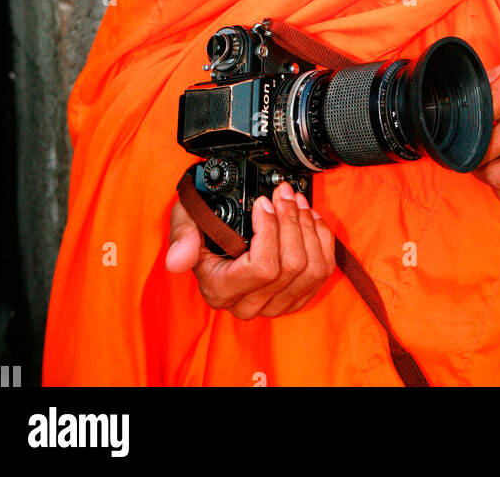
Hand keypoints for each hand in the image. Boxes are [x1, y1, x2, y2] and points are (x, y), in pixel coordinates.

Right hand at [165, 179, 335, 317]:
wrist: (217, 237)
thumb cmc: (202, 228)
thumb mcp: (184, 223)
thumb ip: (182, 238)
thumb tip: (178, 261)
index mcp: (220, 290)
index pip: (263, 269)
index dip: (270, 230)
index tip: (263, 202)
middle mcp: (248, 304)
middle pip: (291, 267)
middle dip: (292, 221)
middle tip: (284, 193)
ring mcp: (274, 305)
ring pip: (310, 270)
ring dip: (308, 229)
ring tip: (298, 202)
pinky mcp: (295, 298)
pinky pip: (322, 273)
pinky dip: (321, 240)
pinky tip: (310, 219)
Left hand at [473, 38, 499, 207]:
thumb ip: (496, 77)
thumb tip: (467, 94)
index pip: (471, 117)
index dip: (462, 125)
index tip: (462, 129)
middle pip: (481, 150)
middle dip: (471, 152)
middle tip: (472, 149)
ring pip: (497, 177)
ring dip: (486, 174)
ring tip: (488, 165)